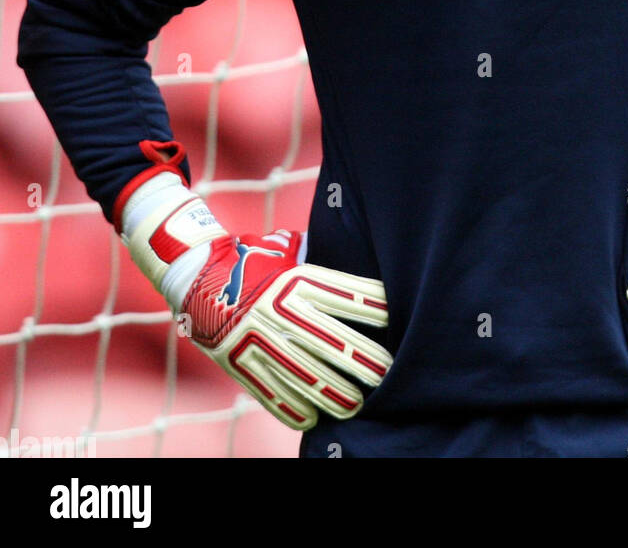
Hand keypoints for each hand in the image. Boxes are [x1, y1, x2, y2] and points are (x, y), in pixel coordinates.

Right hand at [181, 228, 391, 429]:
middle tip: (385, 374)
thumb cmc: (252, 260)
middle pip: (327, 340)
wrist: (196, 274)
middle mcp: (277, 309)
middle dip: (359, 359)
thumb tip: (355, 246)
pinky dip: (292, 408)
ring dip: (331, 392)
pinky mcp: (238, 362)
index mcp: (293, 279)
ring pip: (302, 373)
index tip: (394, 318)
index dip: (370, 306)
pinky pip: (269, 391)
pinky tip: (314, 418)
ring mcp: (256, 338)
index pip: (341, 294)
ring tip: (356, 404)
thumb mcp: (285, 250)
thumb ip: (316, 256)